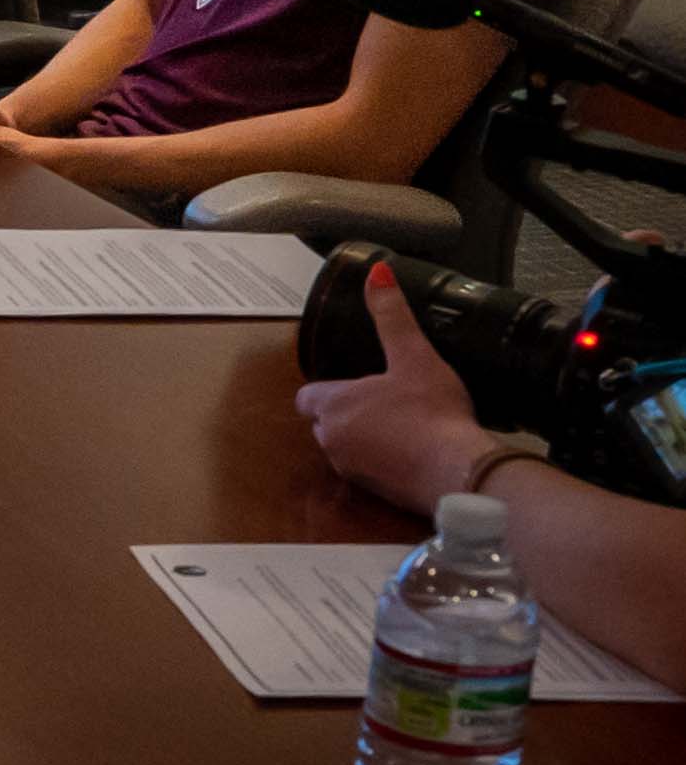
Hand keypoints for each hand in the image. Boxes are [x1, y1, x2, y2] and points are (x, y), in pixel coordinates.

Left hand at [297, 260, 488, 514]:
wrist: (457, 471)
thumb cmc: (432, 411)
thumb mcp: (414, 355)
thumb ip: (392, 316)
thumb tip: (377, 271)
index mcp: (332, 405)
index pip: (306, 396)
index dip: (327, 389)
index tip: (355, 385)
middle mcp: (330, 439)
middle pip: (325, 422)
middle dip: (348, 413)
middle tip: (385, 403)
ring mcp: (350, 469)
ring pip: (345, 448)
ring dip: (366, 438)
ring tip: (402, 426)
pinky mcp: (373, 492)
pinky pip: (369, 472)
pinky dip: (383, 462)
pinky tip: (414, 453)